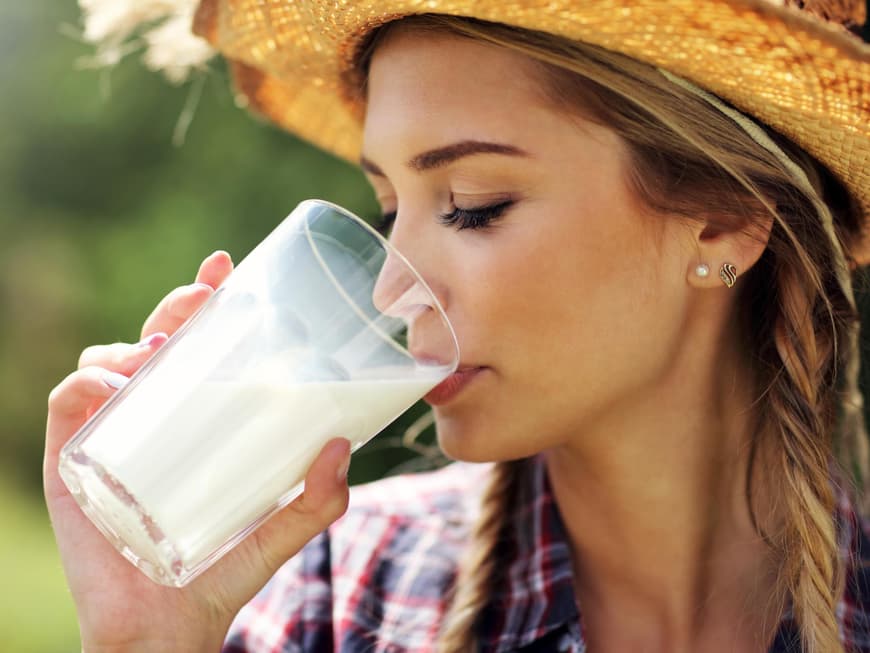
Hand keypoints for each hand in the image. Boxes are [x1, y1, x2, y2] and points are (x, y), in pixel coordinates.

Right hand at [44, 251, 350, 651]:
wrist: (164, 629)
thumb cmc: (219, 573)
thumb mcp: (279, 531)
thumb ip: (317, 500)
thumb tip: (343, 448)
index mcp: (192, 424)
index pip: (195, 351)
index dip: (204, 303)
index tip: (226, 268)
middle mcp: (149, 421)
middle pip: (153, 343)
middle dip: (175, 306)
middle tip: (204, 295)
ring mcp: (108, 437)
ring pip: (108, 361)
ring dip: (134, 340)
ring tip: (164, 349)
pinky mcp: (70, 462)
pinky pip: (69, 401)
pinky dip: (89, 383)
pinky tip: (118, 386)